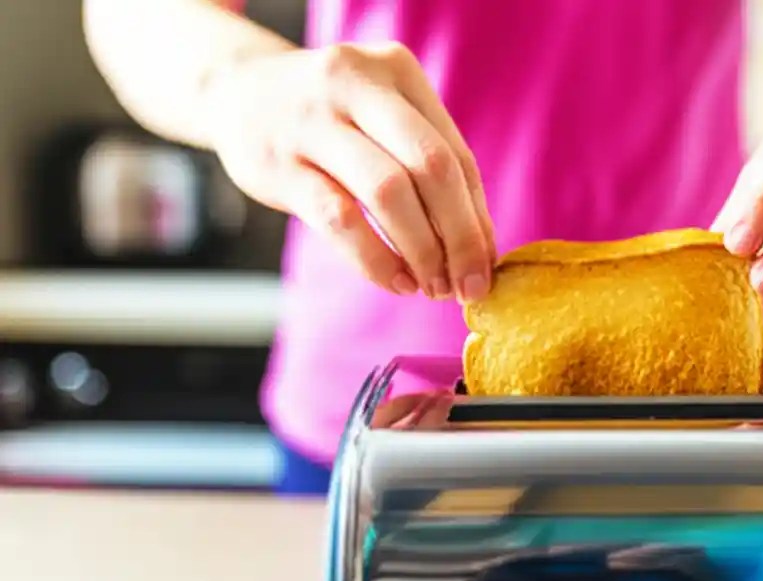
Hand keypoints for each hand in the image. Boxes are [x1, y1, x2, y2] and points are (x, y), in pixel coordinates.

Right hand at [205, 42, 494, 299]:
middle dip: (461, 237)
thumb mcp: (380, 114)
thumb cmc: (328, 117)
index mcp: (397, 70)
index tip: (486, 264)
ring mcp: (313, 121)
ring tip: (431, 287)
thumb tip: (479, 246)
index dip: (478, 218)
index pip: (456, 155)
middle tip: (468, 285)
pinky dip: (376, 259)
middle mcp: (357, 84)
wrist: (235, 93)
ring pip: (388, 193)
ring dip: (421, 251)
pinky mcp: (279, 163)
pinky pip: (341, 219)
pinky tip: (395, 280)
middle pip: (432, 168)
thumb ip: (426, 164)